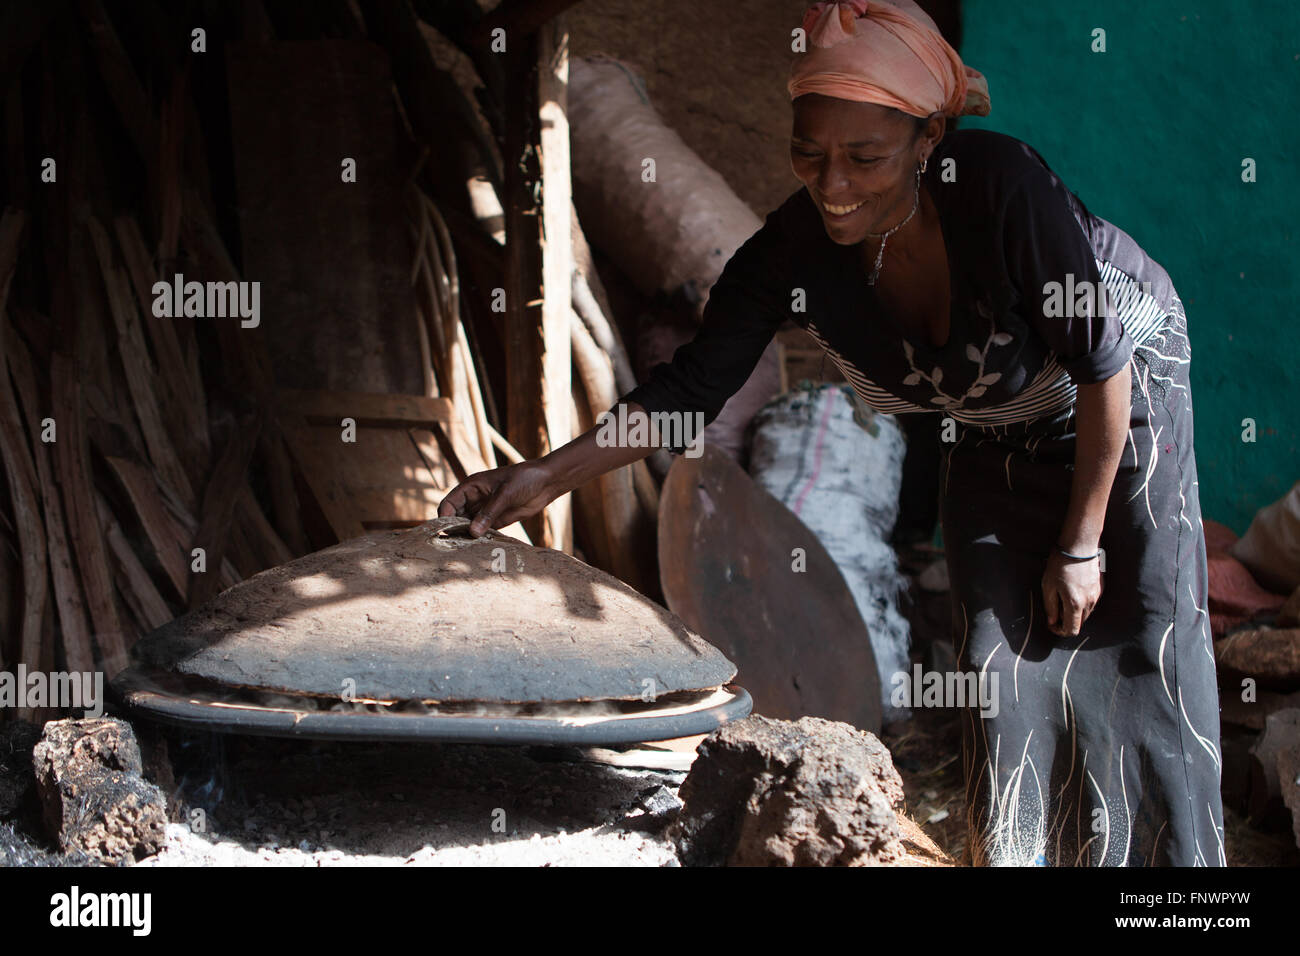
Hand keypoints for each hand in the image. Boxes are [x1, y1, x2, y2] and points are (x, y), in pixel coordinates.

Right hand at [437, 460, 558, 536]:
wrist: (545, 482)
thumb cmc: (524, 479)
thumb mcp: (505, 494)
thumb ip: (488, 513)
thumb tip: (472, 532)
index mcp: (471, 487)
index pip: (449, 503)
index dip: (445, 517)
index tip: (447, 531)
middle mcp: (475, 500)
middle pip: (455, 517)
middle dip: (454, 530)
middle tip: (455, 545)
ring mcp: (485, 511)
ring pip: (468, 527)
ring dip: (467, 537)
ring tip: (467, 549)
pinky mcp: (496, 521)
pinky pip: (483, 532)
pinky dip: (480, 540)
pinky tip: (481, 548)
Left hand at [1041, 549, 1103, 637]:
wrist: (1079, 545)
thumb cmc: (1060, 564)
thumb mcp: (1048, 586)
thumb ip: (1050, 606)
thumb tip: (1052, 621)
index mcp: (1075, 604)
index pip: (1071, 630)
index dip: (1060, 631)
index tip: (1051, 624)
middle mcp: (1090, 602)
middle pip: (1079, 623)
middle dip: (1066, 621)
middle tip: (1054, 609)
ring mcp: (1097, 595)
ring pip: (1086, 613)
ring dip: (1074, 611)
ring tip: (1062, 596)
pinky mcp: (1100, 588)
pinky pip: (1091, 602)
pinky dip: (1081, 602)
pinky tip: (1072, 588)